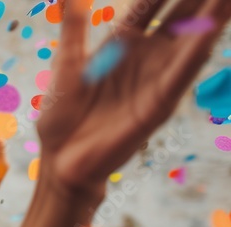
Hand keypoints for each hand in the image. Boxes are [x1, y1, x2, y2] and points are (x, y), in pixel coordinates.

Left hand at [38, 0, 230, 194]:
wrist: (61, 162)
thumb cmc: (62, 117)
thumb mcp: (67, 64)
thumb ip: (73, 27)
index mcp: (123, 43)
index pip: (153, 2)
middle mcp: (146, 56)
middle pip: (181, 13)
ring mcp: (156, 78)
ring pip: (192, 37)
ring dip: (212, 14)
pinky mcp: (159, 103)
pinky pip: (183, 72)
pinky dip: (198, 49)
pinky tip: (214, 27)